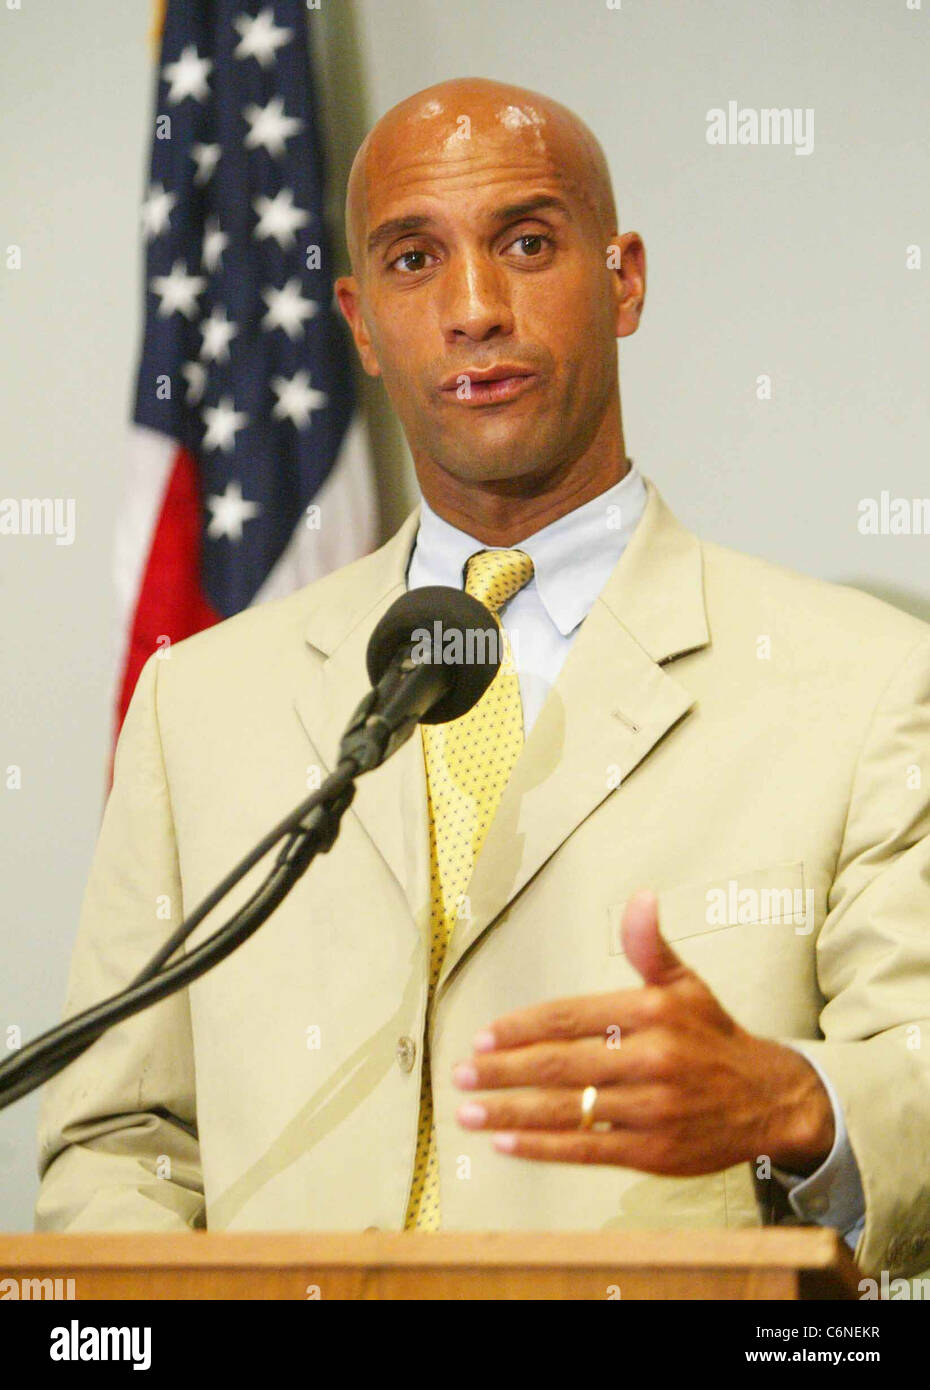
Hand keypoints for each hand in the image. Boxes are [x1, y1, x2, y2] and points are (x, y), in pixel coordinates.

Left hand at [453, 890, 834, 1176]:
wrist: (769, 1100)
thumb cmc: (712, 1036)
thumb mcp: (685, 984)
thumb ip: (649, 946)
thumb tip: (640, 897)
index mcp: (653, 1011)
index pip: (569, 1017)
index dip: (521, 1027)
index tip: (483, 1035)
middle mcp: (652, 1059)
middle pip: (559, 1065)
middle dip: (502, 1071)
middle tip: (461, 1074)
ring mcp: (651, 1109)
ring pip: (567, 1110)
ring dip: (510, 1113)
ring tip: (469, 1112)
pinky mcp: (653, 1152)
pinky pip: (587, 1149)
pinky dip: (542, 1147)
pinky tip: (506, 1144)